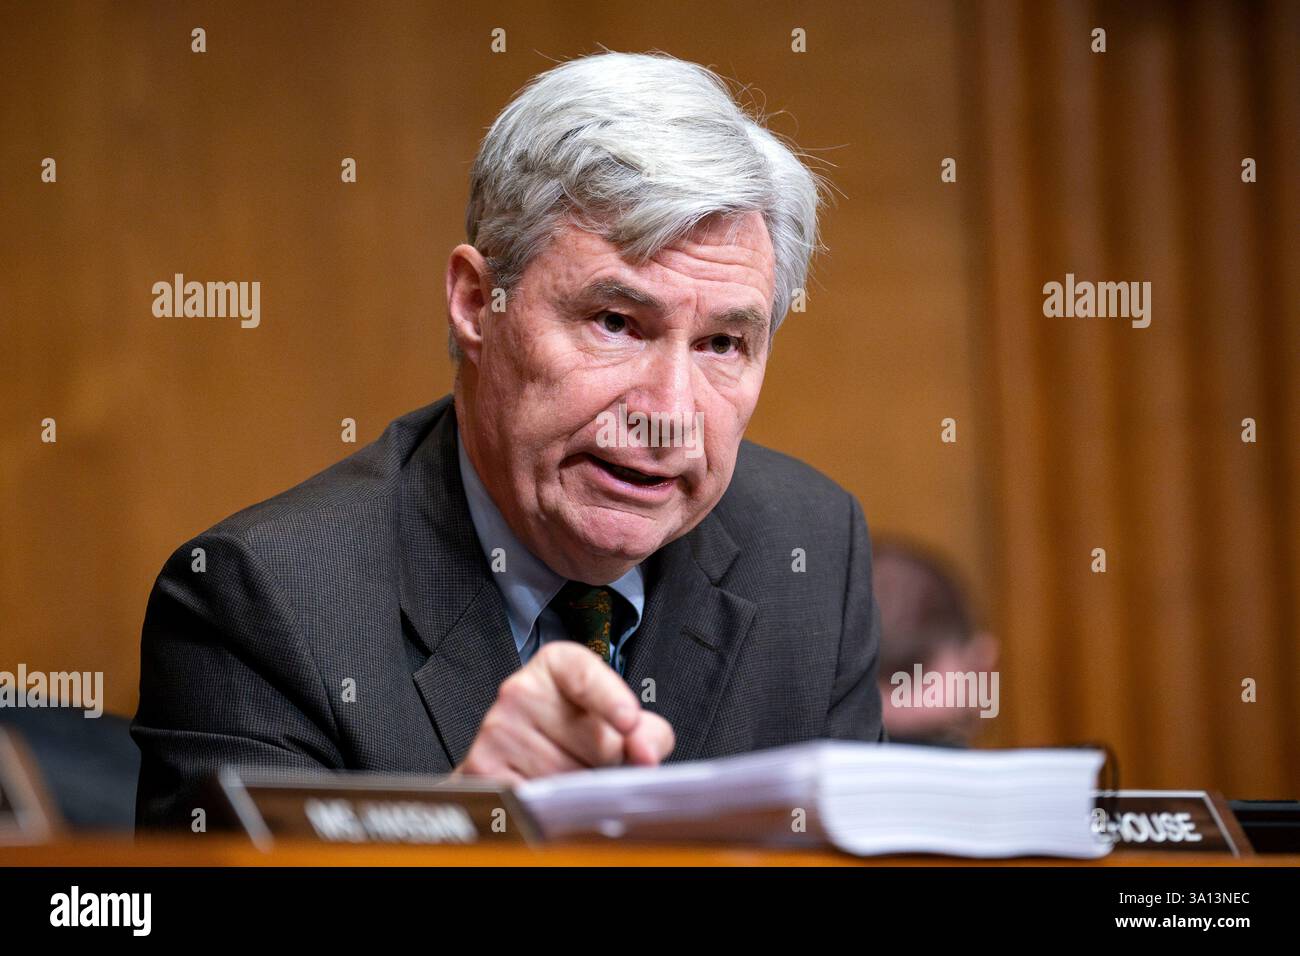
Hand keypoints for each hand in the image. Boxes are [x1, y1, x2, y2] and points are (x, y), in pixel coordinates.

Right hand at [451, 641, 674, 783]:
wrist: (513, 760)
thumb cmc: (573, 737)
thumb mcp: (618, 721)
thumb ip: (648, 733)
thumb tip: (645, 756)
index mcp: (557, 664)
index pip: (586, 677)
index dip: (611, 700)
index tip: (629, 722)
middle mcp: (520, 689)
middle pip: (595, 741)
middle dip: (607, 763)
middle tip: (593, 762)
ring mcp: (498, 729)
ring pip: (570, 777)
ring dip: (580, 790)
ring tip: (567, 777)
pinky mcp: (482, 768)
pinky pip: (538, 801)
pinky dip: (553, 811)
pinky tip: (550, 799)